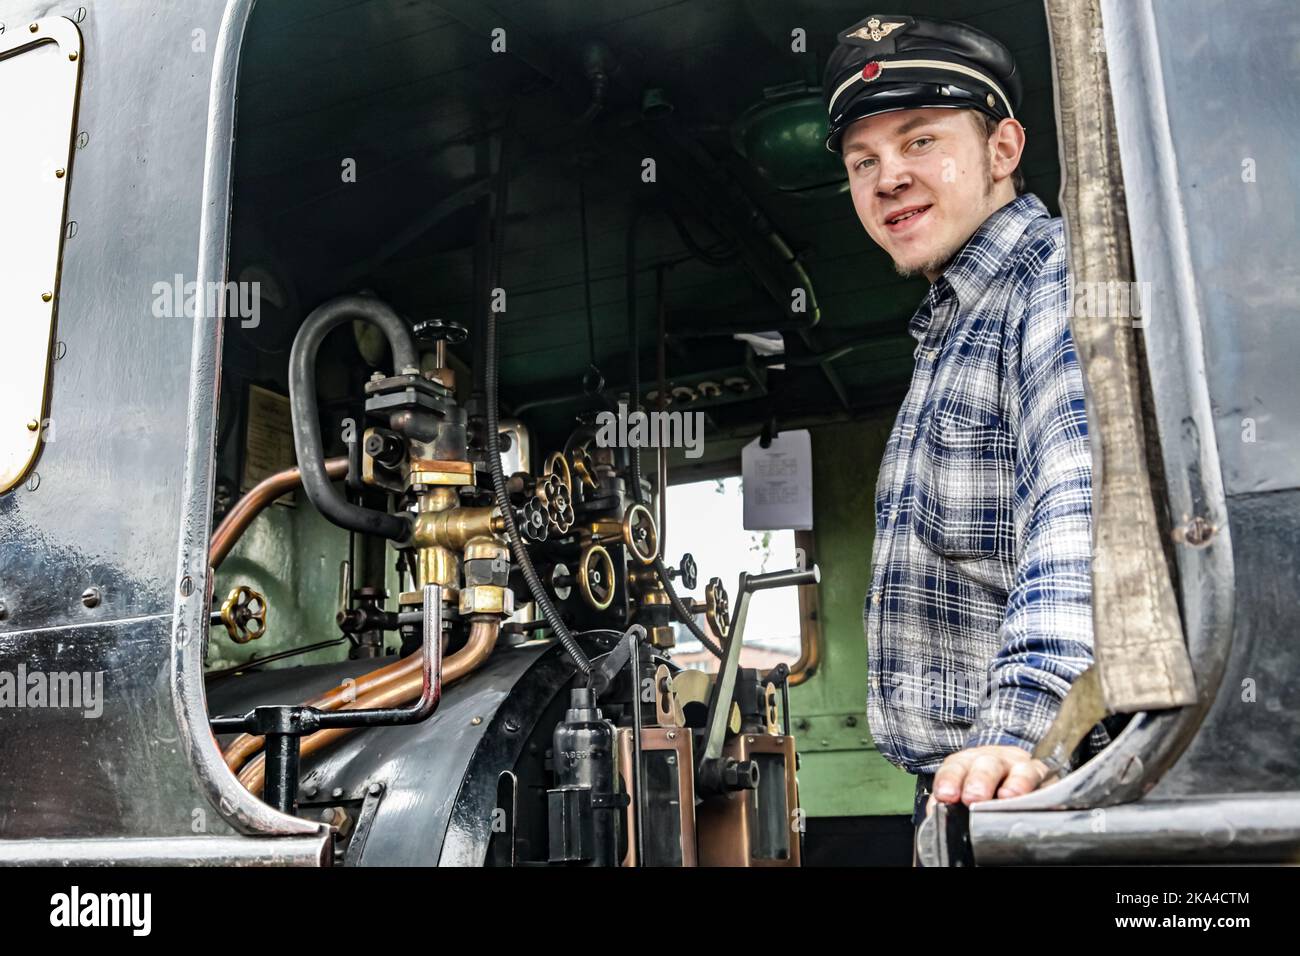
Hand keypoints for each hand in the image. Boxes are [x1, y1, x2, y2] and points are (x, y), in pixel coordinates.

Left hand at [925, 745, 1050, 816]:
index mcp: (967, 762)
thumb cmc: (982, 781)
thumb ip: (946, 801)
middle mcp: (994, 760)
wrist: (1012, 764)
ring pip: (1019, 770)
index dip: (950, 780)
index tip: (946, 795)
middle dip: (979, 780)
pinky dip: (1040, 791)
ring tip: (1007, 797)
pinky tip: (1036, 799)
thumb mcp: (960, 787)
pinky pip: (1043, 781)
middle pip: (987, 765)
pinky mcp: (1043, 776)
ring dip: (1014, 784)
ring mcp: (1020, 766)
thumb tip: (936, 818)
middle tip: (973, 797)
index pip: (955, 768)